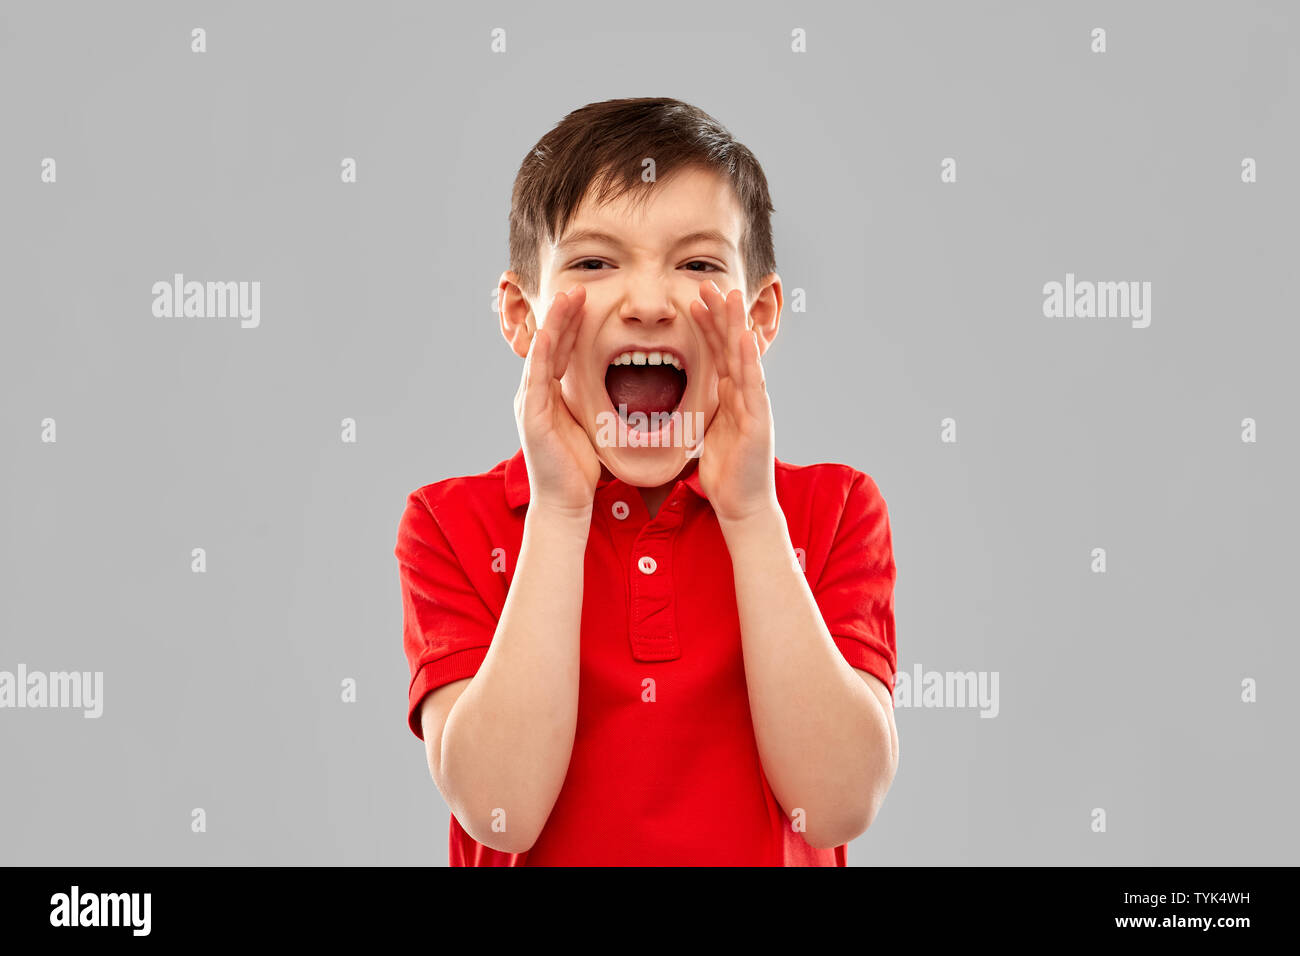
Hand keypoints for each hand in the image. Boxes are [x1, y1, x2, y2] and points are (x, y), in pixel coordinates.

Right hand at [513, 285, 600, 516]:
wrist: (566, 501)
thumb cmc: (581, 468)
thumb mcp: (590, 424)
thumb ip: (594, 402)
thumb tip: (618, 386)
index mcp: (550, 394)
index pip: (561, 350)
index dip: (572, 324)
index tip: (587, 299)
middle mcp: (535, 393)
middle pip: (549, 344)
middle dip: (563, 315)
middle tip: (578, 288)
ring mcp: (530, 403)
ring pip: (542, 353)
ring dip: (554, 323)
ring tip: (567, 298)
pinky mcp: (531, 415)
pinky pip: (537, 377)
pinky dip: (544, 352)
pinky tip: (551, 332)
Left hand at [690, 280, 778, 524]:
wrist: (742, 505)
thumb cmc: (725, 474)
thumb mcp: (707, 433)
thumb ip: (703, 410)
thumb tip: (684, 399)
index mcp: (732, 397)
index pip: (717, 353)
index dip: (707, 325)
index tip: (693, 300)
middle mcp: (747, 395)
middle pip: (732, 346)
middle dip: (720, 314)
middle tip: (706, 283)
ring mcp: (756, 405)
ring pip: (745, 357)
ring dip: (736, 325)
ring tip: (728, 296)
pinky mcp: (760, 419)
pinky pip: (753, 384)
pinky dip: (748, 359)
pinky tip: (743, 337)